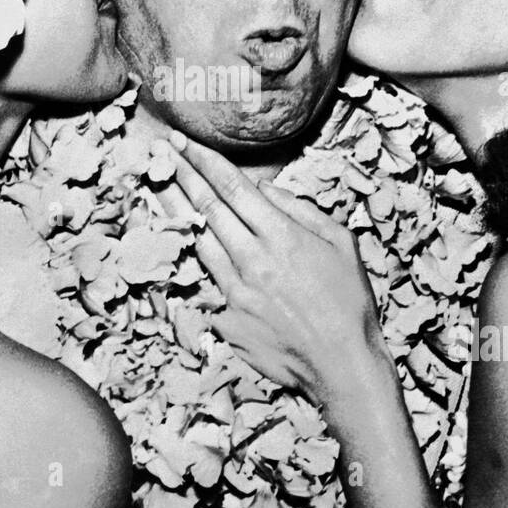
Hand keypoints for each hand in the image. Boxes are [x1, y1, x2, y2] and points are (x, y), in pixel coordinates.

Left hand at [161, 131, 390, 407]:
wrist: (342, 365)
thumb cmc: (350, 302)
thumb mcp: (341, 242)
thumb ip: (300, 209)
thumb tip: (264, 187)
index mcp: (282, 236)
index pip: (232, 187)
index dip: (203, 160)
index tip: (184, 142)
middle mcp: (252, 260)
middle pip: (205, 207)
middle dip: (179, 174)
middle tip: (160, 151)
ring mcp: (234, 291)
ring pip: (195, 239)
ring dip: (173, 209)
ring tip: (157, 185)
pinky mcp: (225, 318)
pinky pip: (202, 277)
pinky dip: (186, 253)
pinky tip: (173, 237)